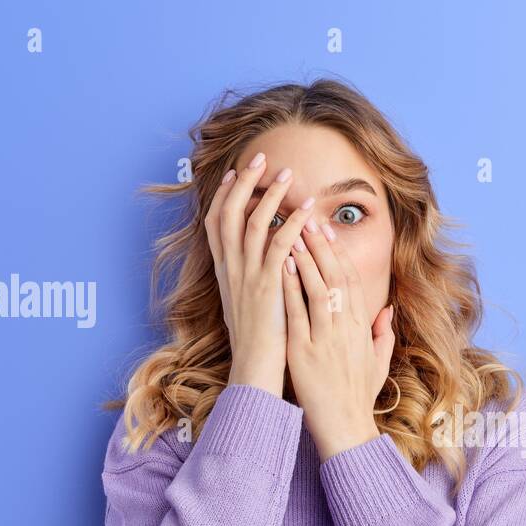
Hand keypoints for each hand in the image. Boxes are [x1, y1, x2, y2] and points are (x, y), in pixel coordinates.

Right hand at [204, 153, 316, 395]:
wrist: (255, 369)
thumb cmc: (258, 341)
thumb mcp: (246, 304)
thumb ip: (250, 278)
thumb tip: (261, 262)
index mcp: (224, 271)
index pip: (217, 221)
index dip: (226, 194)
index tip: (236, 172)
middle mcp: (230, 269)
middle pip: (230, 211)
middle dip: (244, 181)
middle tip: (261, 157)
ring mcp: (246, 277)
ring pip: (253, 222)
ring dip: (270, 194)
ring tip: (287, 173)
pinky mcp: (267, 287)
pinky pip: (279, 246)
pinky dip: (293, 224)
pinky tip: (308, 210)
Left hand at [281, 214, 394, 459]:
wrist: (345, 428)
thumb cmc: (358, 398)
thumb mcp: (378, 364)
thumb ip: (383, 335)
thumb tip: (387, 311)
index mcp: (362, 329)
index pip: (352, 280)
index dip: (338, 252)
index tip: (326, 230)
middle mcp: (346, 328)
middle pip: (336, 275)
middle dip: (321, 244)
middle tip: (307, 216)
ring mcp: (326, 338)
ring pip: (318, 287)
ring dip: (306, 257)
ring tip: (291, 230)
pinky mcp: (305, 352)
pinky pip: (297, 313)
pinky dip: (289, 287)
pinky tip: (278, 266)